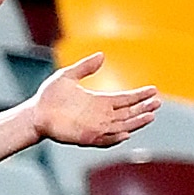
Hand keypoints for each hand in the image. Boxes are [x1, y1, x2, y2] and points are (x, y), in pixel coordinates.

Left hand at [31, 53, 161, 146]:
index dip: (140, 96)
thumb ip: (85, 67)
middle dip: (144, 108)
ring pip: (122, 126)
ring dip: (136, 122)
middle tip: (158, 102)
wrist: (35, 113)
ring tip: (150, 115)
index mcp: (100, 101)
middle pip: (129, 113)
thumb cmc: (49, 96)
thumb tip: (102, 55)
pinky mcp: (87, 137)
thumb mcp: (68, 76)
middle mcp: (101, 115)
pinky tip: (128, 132)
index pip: (126, 99)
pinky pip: (106, 139)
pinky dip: (117, 137)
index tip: (153, 90)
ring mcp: (95, 127)